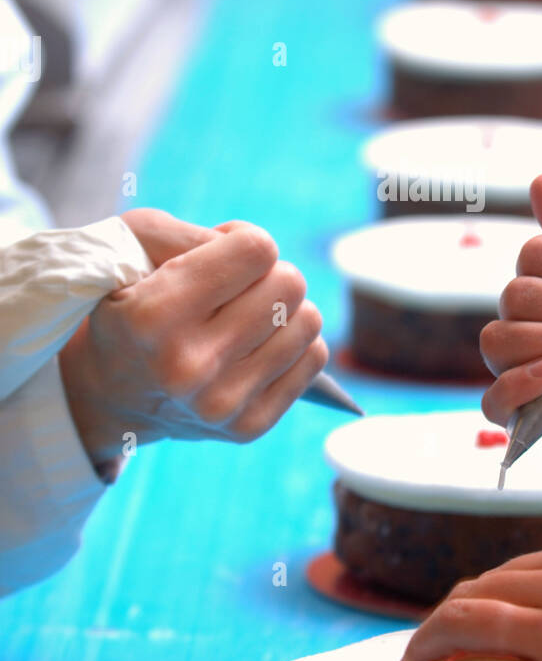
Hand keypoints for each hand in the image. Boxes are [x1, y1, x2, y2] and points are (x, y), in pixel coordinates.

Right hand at [59, 217, 326, 463]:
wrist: (108, 394)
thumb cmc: (129, 302)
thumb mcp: (131, 247)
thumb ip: (187, 232)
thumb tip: (259, 255)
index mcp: (154, 315)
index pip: (257, 250)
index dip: (243, 240)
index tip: (220, 255)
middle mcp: (188, 367)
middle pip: (290, 284)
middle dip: (267, 274)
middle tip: (235, 288)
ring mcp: (220, 403)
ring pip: (309, 321)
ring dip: (285, 310)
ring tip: (247, 317)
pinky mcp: (247, 427)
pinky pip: (314, 359)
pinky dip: (293, 344)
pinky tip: (257, 347)